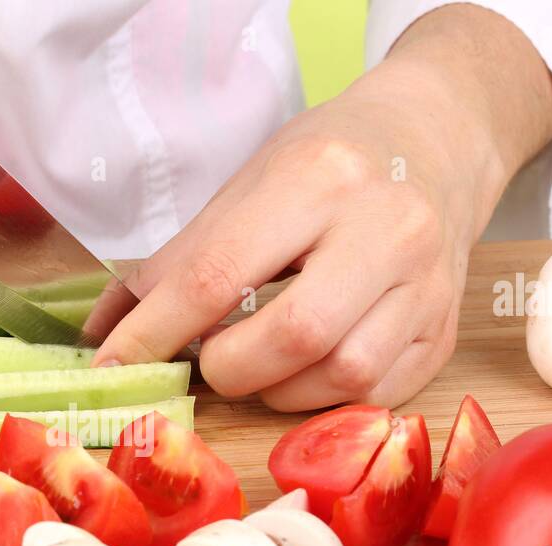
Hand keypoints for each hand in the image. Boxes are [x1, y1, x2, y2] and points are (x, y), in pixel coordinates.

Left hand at [93, 5, 551, 410]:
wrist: (438, 142)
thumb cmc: (328, 164)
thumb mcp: (249, 185)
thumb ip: (178, 260)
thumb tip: (106, 333)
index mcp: (319, 178)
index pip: (217, 276)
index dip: (154, 333)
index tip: (114, 367)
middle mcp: (385, 229)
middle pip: (294, 336)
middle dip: (229, 368)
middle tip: (212, 360)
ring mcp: (426, 285)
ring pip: (342, 376)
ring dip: (278, 390)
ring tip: (262, 362)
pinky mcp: (445, 332)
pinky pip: (376, 396)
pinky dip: (322, 398)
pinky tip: (307, 369)